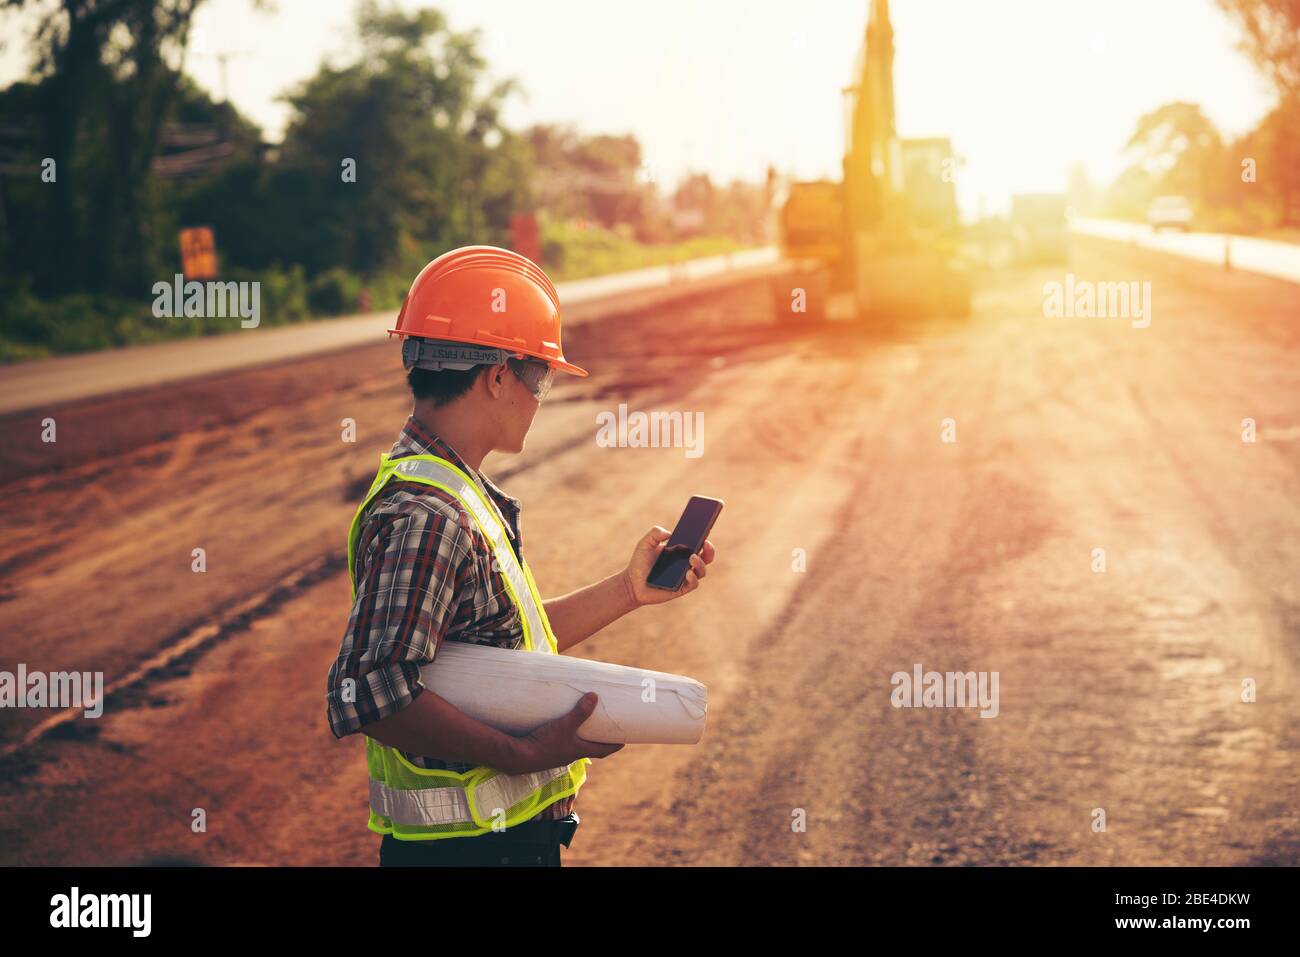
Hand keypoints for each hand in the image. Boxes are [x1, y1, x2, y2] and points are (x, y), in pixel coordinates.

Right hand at [507, 693, 623, 773]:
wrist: (519, 757)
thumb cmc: (545, 744)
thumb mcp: (565, 725)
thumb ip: (580, 712)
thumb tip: (595, 696)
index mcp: (580, 750)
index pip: (604, 750)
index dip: (615, 744)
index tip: (625, 739)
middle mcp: (571, 754)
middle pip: (591, 747)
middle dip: (599, 739)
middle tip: (606, 727)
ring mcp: (558, 753)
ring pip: (576, 745)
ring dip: (582, 736)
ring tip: (584, 722)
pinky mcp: (546, 750)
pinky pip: (561, 742)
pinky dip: (566, 735)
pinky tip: (559, 725)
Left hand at [621, 525, 715, 606]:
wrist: (631, 583)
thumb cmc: (640, 563)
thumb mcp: (645, 543)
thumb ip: (655, 533)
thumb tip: (669, 533)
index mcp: (681, 552)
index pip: (698, 545)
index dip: (705, 538)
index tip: (706, 530)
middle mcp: (686, 565)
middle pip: (706, 558)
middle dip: (709, 551)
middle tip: (705, 543)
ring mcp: (685, 578)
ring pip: (701, 571)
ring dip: (701, 564)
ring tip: (692, 557)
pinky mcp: (681, 589)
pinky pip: (693, 584)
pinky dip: (693, 578)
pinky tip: (687, 573)